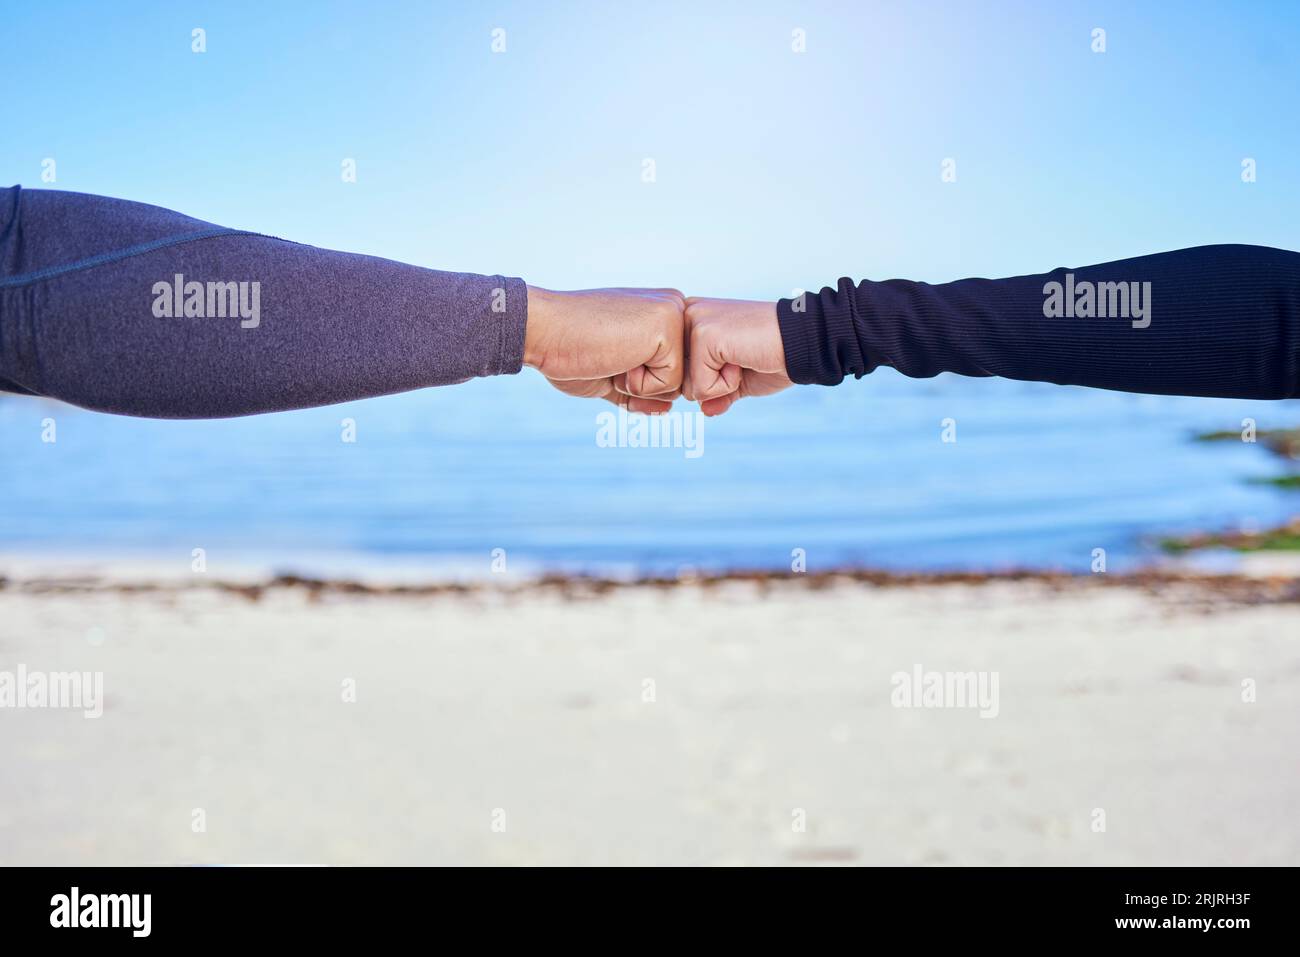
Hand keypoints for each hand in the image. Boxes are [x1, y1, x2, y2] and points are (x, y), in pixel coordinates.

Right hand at [525, 286, 684, 413]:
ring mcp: (672, 314)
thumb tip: (668, 408)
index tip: (609, 356)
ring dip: (638, 385)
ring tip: (611, 354)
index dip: (640, 381)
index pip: (673, 370)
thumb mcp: (612, 374)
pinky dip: (636, 384)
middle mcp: (673, 307)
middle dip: (641, 384)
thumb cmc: (570, 349)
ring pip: (677, 383)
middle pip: (680, 379)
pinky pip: (668, 383)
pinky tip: (614, 355)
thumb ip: (641, 391)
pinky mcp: (666, 328)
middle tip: (608, 355)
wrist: (542, 330)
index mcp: (662, 313)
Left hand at [682, 298, 791, 414]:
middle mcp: (686, 314)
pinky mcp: (703, 334)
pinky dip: (727, 385)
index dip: (709, 381)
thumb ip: (716, 393)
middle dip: (712, 384)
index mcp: (691, 319)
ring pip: (687, 386)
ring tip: (742, 358)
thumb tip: (704, 410)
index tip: (737, 359)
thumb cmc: (774, 356)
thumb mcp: (739, 379)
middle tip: (740, 359)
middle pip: (677, 381)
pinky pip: (701, 387)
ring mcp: (694, 322)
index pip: (678, 372)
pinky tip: (743, 359)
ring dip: (720, 385)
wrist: (803, 342)